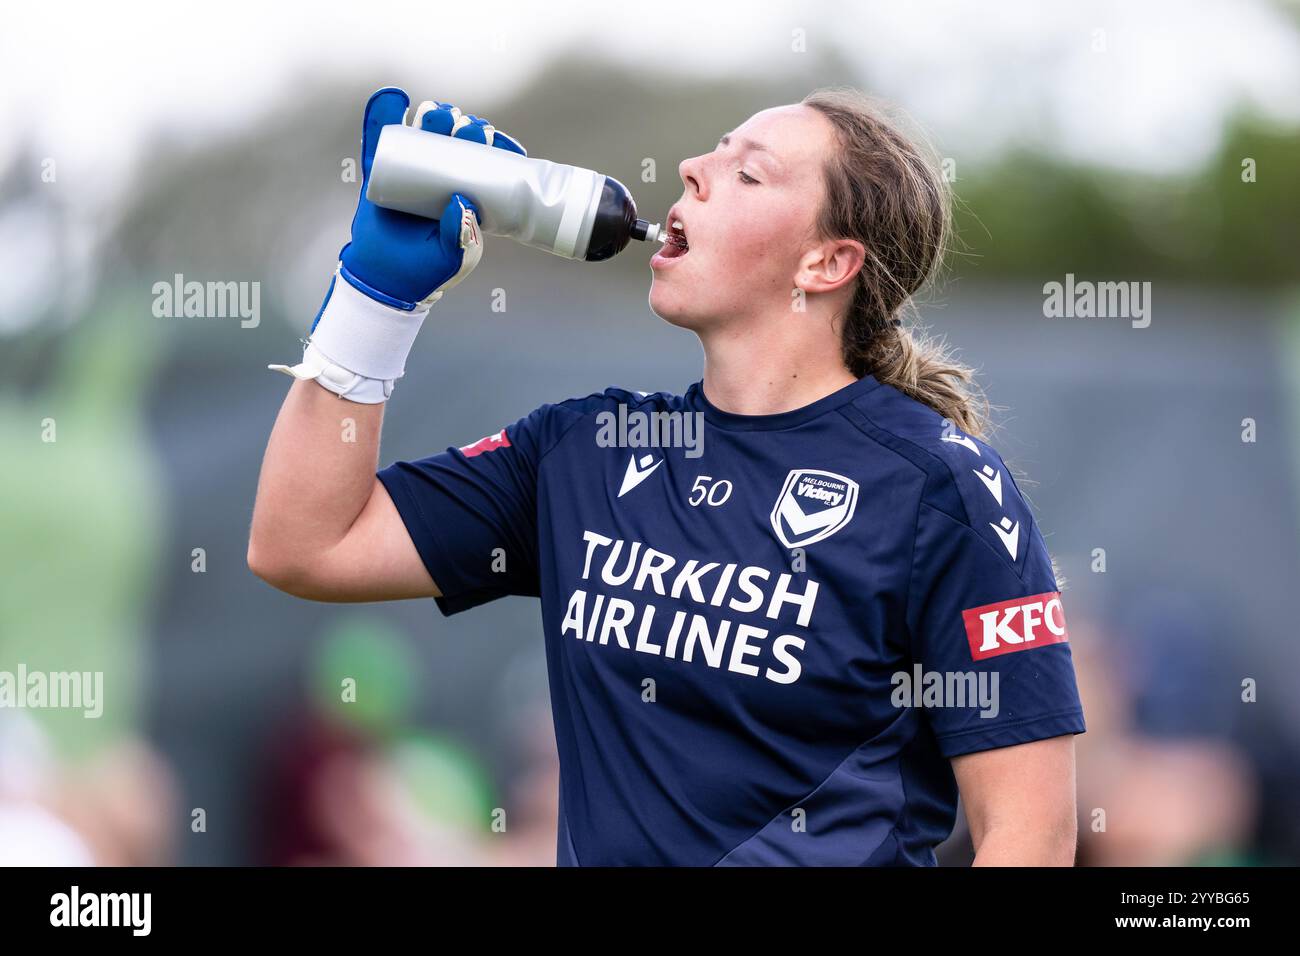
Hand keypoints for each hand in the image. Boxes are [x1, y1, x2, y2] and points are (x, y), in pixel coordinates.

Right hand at [325, 87, 526, 314]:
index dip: (489, 145)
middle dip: (462, 126)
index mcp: (464, 193)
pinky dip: (383, 115)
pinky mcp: (381, 171)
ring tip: (436, 115)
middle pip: (453, 140)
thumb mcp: (454, 256)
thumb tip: (462, 201)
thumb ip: (462, 235)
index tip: (492, 138)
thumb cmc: (426, 269)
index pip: (481, 161)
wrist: (386, 279)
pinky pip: (379, 140)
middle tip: (464, 126)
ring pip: (422, 133)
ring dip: (432, 116)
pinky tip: (392, 97)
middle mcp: (440, 177)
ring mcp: (410, 170)